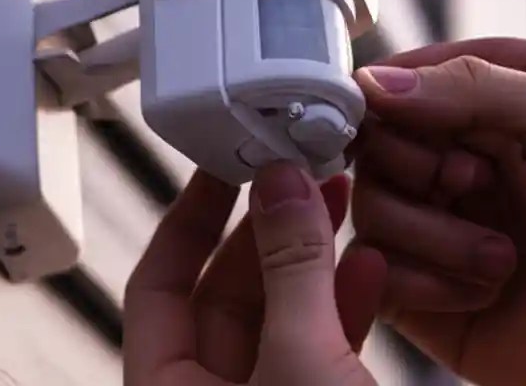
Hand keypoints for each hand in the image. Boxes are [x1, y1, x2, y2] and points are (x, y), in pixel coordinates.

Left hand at [125, 162, 386, 385]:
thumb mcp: (301, 359)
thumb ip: (291, 270)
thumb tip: (282, 190)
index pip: (156, 285)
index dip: (189, 218)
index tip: (221, 168)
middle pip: (223, 295)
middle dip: (268, 230)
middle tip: (296, 176)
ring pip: (281, 317)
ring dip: (314, 261)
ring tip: (338, 203)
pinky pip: (322, 348)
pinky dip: (345, 307)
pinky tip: (369, 265)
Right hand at [349, 38, 525, 384]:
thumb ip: (474, 85)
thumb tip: (376, 81)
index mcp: (492, 94)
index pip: (399, 78)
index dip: (400, 108)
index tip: (437, 139)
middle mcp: (457, 152)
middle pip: (372, 143)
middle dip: (423, 173)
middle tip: (480, 189)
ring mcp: (437, 219)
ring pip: (369, 208)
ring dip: (436, 237)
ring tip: (501, 256)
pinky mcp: (422, 286)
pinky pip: (377, 271)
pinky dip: (426, 285)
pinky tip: (485, 290)